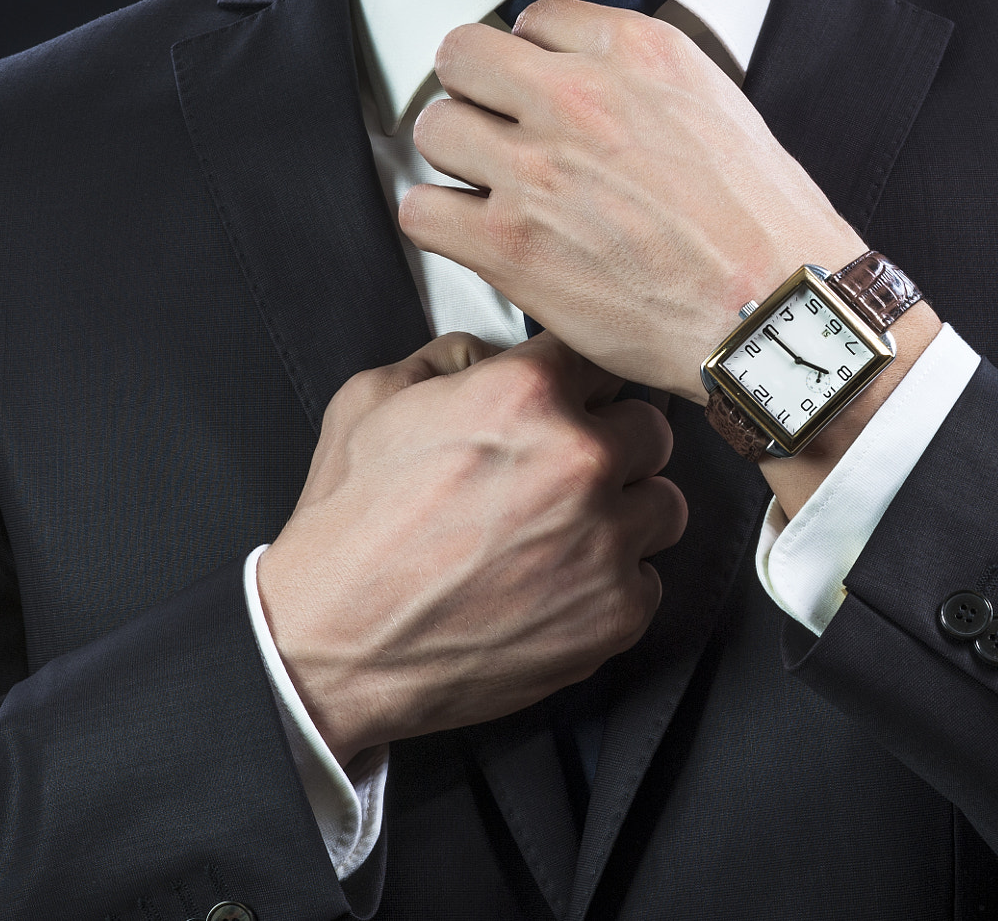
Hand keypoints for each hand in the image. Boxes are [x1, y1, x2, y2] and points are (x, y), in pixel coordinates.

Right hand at [254, 332, 685, 765]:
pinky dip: (610, 585)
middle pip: (649, 429)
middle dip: (611, 447)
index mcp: (526, 394)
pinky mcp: (618, 612)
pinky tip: (554, 587)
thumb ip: (448, 356)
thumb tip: (491, 351)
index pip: (599, 361)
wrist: (334, 646)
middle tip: (563, 476)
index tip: (568, 407)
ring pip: (664, 505)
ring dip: (625, 515)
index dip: (578, 387)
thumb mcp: (371, 401)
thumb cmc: (347, 529)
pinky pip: (648, 580)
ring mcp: (606, 539)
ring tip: (564, 535)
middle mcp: (580, 460)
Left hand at [400, 0, 863, 398]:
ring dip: (455, 157)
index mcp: (637, 53)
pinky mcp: (509, 242)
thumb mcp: (719, 106)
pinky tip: (475, 233)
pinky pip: (422, 210)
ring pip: (435, 128)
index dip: (531, 59)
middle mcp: (578, 98)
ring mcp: (537, 169)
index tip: (536, 88)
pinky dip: (441, 222)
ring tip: (488, 185)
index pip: (534, 18)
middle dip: (474, 93)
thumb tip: (597, 80)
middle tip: (494, 128)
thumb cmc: (763, 227)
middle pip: (463, 56)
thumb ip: (643, 81)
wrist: (774, 308)